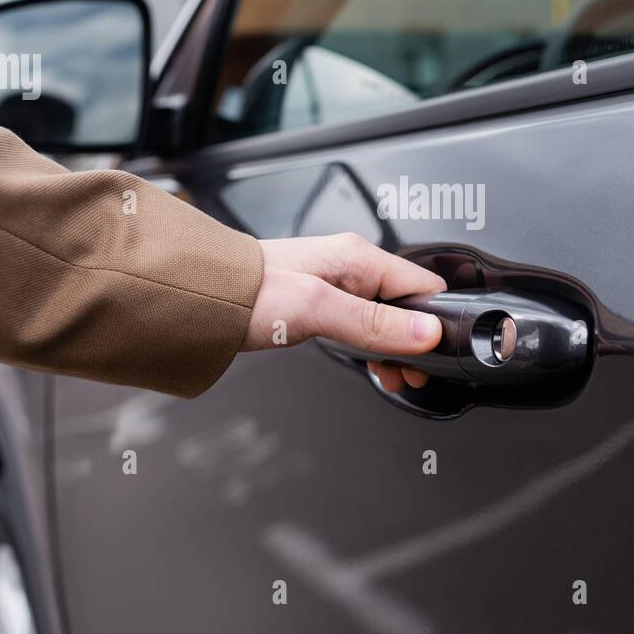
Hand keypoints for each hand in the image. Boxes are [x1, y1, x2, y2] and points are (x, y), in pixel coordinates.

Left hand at [242, 233, 447, 391]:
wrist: (196, 297)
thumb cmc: (245, 293)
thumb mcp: (316, 309)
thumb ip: (373, 322)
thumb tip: (427, 332)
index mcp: (358, 257)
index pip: (423, 286)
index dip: (436, 322)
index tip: (432, 355)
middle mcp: (352, 268)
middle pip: (408, 305)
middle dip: (416, 342)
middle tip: (410, 374)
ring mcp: (338, 286)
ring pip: (387, 319)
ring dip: (394, 349)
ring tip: (392, 376)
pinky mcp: (323, 304)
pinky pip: (364, 325)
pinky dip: (373, 348)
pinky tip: (371, 366)